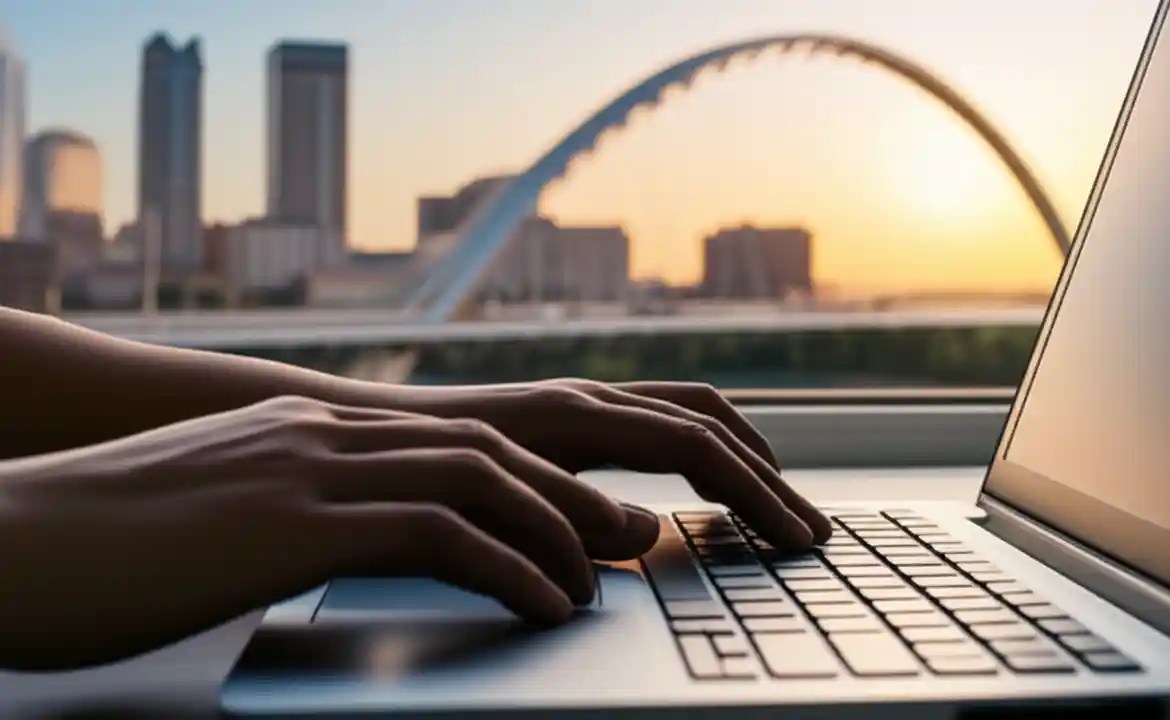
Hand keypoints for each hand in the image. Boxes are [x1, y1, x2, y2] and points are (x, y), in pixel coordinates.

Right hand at [0, 396, 656, 670]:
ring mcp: (309, 471)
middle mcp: (318, 435)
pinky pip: (438, 535)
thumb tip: (327, 536)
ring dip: (553, 533)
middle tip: (622, 540)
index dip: (526, 476)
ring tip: (594, 585)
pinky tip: (540, 605)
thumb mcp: (211, 510)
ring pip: (478, 481)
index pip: (446, 440)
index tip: (575, 516)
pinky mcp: (295, 523)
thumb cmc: (95, 544)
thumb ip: (280, 507)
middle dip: (565, 495)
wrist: (8, 539)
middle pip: (485, 449)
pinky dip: (506, 567)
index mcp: (303, 431)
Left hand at [409, 379, 830, 546]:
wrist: (363, 431)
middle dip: (768, 476)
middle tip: (811, 529)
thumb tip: (649, 535)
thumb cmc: (418, 471)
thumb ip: (570, 520)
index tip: (795, 539)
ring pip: (691, 412)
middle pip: (710, 423)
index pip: (698, 449)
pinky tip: (708, 485)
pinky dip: (706, 449)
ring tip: (777, 501)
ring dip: (743, 455)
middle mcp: (591, 397)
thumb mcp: (493, 504)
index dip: (756, 495)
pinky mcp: (572, 415)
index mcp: (580, 416)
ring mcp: (584, 400)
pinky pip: (662, 419)